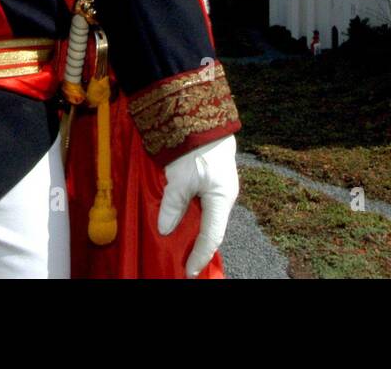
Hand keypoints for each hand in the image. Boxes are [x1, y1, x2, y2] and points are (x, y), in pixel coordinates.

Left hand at [156, 134, 238, 277]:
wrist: (204, 119)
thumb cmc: (195, 148)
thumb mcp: (180, 179)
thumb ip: (173, 205)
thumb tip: (165, 229)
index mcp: (221, 199)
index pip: (211, 236)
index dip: (200, 255)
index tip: (189, 271)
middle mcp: (225, 197)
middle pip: (212, 229)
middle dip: (199, 247)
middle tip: (185, 263)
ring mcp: (222, 188)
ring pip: (208, 218)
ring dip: (196, 232)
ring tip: (183, 247)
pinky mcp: (215, 181)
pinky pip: (206, 207)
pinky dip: (195, 218)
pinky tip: (185, 223)